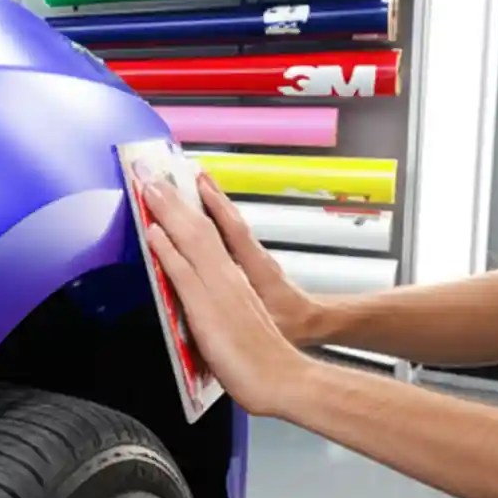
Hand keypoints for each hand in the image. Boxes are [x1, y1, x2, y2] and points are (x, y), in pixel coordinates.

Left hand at [141, 176, 311, 416]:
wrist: (283, 379)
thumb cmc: (259, 359)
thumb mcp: (234, 324)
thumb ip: (218, 307)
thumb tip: (197, 303)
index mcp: (233, 280)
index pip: (209, 235)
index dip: (191, 209)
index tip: (175, 185)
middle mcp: (227, 277)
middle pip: (198, 228)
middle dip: (173, 199)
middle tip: (151, 172)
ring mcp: (218, 289)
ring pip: (190, 240)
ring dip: (167, 211)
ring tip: (149, 186)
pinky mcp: (207, 308)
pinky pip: (183, 271)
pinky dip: (167, 248)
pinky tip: (153, 230)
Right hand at [195, 174, 327, 346]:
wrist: (314, 322)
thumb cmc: (290, 324)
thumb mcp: (268, 321)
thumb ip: (246, 310)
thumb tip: (219, 303)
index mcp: (258, 268)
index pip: (233, 231)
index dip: (214, 209)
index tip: (191, 190)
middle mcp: (256, 255)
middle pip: (229, 218)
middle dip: (206, 194)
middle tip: (184, 173)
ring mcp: (253, 254)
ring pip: (230, 220)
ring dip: (213, 199)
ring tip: (196, 178)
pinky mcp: (250, 257)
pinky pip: (230, 228)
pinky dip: (218, 212)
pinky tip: (206, 206)